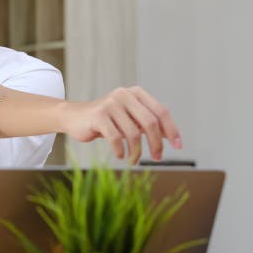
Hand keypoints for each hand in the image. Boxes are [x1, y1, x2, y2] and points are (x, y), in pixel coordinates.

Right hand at [61, 86, 182, 163]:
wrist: (73, 117)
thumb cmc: (105, 121)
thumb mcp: (128, 119)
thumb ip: (146, 123)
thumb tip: (170, 137)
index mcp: (135, 93)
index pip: (161, 111)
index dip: (172, 129)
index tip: (178, 146)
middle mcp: (124, 95)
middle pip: (150, 122)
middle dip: (156, 143)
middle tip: (157, 157)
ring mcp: (110, 104)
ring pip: (133, 133)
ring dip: (137, 151)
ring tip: (134, 160)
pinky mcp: (98, 115)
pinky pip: (116, 138)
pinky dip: (120, 150)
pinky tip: (120, 155)